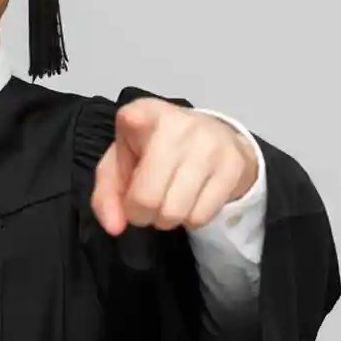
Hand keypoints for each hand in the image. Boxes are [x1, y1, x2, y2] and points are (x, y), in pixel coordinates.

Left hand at [91, 98, 257, 236]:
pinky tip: (192, 198)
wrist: (214, 132)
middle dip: (145, 215)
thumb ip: (106, 194)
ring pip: (177, 212)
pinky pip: (202, 216)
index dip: (127, 200)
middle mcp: (177, 125)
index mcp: (141, 114)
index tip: (134, 189)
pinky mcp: (234, 163)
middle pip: (150, 201)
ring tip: (170, 199)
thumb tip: (114, 226)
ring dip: (168, 219)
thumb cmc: (156, 146)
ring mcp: (210, 143)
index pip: (122, 178)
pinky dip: (192, 218)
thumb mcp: (121, 162)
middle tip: (150, 203)